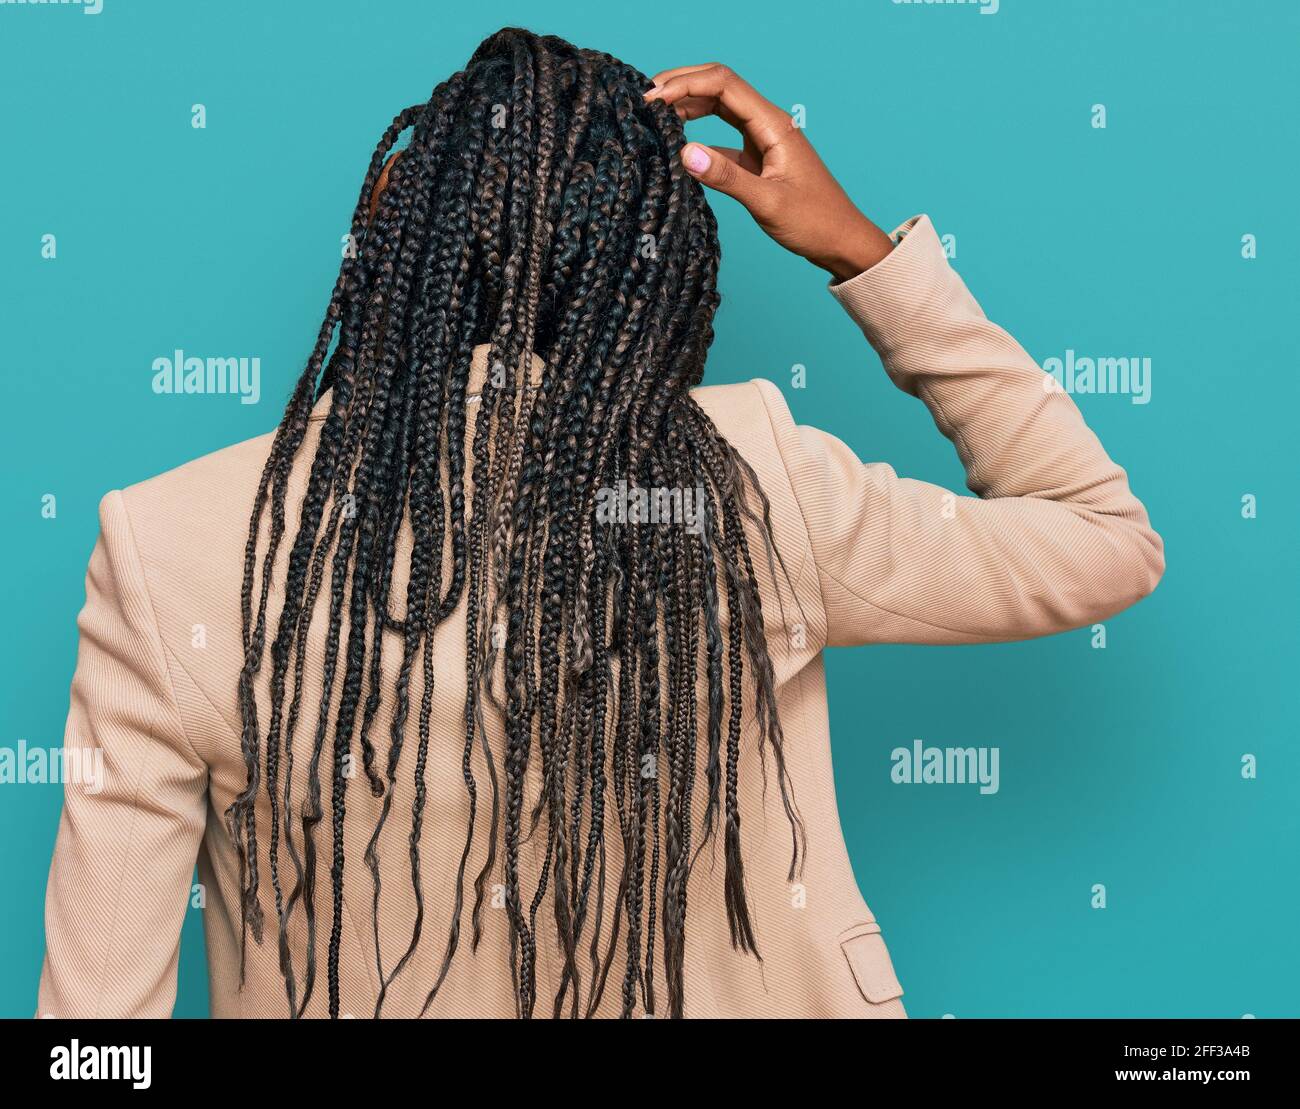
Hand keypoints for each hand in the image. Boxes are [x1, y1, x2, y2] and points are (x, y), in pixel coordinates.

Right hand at [644, 64, 892, 281]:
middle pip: (718, 86)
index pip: (722, 84)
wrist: (842, 241)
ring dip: (687, 104)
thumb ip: (727, 177)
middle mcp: (767, 123)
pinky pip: (722, 134)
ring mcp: (762, 139)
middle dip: (681, 85)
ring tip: (654, 115)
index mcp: (773, 125)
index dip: (684, 84)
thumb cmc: (814, 223)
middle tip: (644, 99)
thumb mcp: (768, 203)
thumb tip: (684, 153)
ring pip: (719, 107)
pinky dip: (698, 132)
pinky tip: (679, 143)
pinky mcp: (757, 158)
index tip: (652, 99)